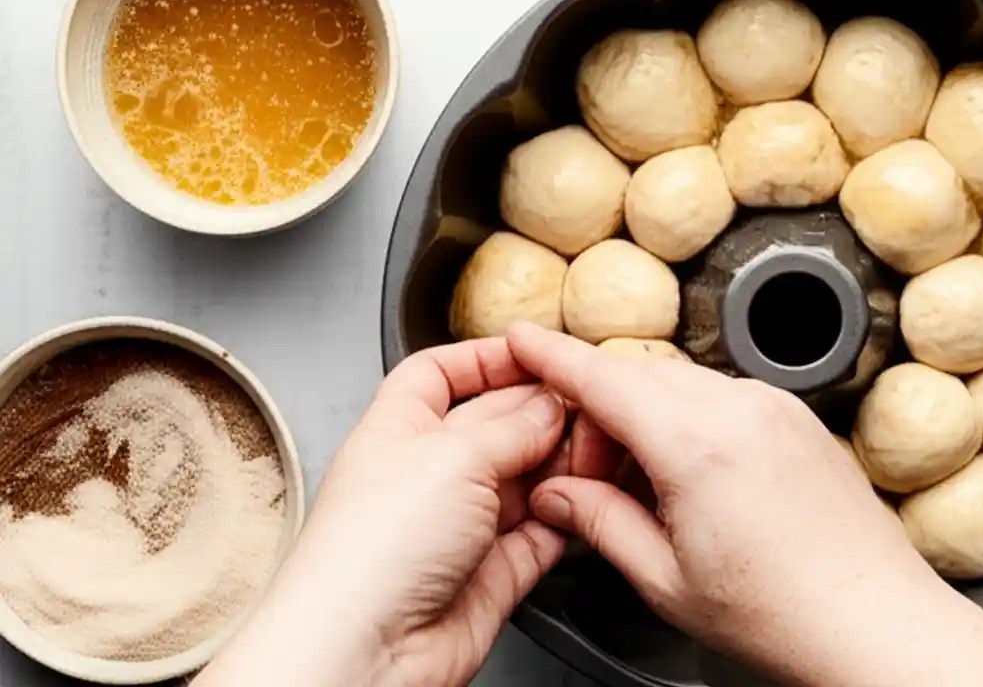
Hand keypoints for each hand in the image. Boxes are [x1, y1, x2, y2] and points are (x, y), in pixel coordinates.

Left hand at [195, 338, 611, 686]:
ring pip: (527, 478)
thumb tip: (550, 404)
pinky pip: (544, 533)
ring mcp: (462, 525)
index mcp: (398, 431)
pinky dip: (570, 515)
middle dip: (542, 411)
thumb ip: (512, 427)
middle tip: (587, 404)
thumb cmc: (370, 552)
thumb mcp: (452, 457)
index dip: (485, 357)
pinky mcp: (493, 573)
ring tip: (597, 450)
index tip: (534, 350)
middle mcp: (429, 475)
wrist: (366, 652)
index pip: (439, 373)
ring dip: (564, 463)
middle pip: (497, 424)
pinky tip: (589, 498)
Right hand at [508, 323, 982, 686]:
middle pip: (638, 376)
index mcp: (696, 444)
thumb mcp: (666, 580)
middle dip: (596, 408)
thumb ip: (599, 522)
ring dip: (643, 415)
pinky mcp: (799, 420)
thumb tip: (556, 494)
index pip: (602, 377)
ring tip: (641, 491)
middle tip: (580, 474)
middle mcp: (740, 408)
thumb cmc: (785, 615)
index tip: (521, 337)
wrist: (878, 625)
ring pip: (681, 384)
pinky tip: (686, 480)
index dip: (552, 355)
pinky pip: (723, 397)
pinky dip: (688, 420)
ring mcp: (776, 408)